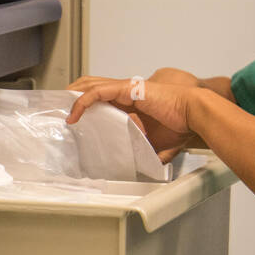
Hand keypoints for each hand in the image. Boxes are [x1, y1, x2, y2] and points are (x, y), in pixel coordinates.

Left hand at [66, 78, 196, 162]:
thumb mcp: (160, 145)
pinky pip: (97, 92)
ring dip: (72, 95)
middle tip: (60, 108)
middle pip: (91, 85)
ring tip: (61, 109)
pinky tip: (73, 115)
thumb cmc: (182, 124)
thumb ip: (151, 153)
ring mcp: (125, 89)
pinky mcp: (126, 89)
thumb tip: (147, 169)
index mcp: (133, 102)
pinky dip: (82, 102)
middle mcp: (126, 92)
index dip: (87, 104)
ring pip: (89, 85)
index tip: (75, 118)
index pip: (103, 97)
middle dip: (73, 94)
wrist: (193, 113)